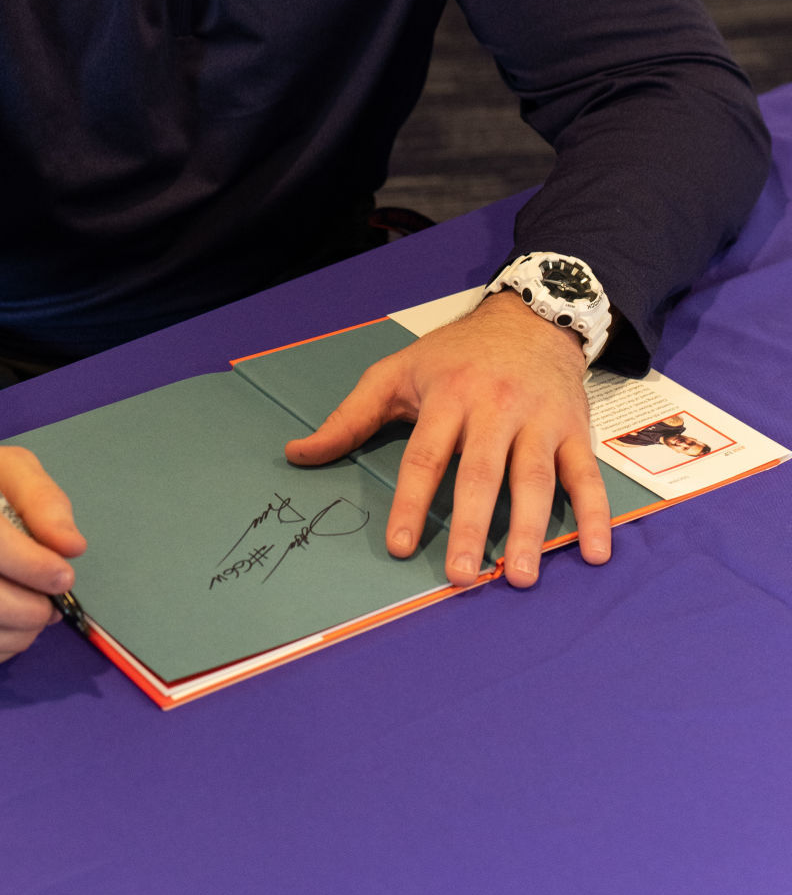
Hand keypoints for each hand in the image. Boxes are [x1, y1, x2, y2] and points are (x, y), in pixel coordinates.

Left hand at [284, 292, 610, 587]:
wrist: (531, 318)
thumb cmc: (456, 354)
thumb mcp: (398, 373)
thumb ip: (351, 417)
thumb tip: (299, 454)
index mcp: (448, 395)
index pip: (425, 455)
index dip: (411, 501)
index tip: (400, 546)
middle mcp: (494, 408)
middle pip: (481, 472)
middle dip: (470, 525)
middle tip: (461, 576)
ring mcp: (539, 421)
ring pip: (535, 478)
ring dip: (529, 530)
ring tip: (518, 575)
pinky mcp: (575, 430)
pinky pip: (587, 476)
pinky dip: (595, 514)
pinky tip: (594, 552)